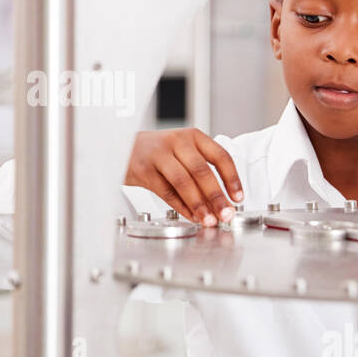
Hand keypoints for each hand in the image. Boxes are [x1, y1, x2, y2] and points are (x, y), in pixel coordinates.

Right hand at [124, 128, 243, 226]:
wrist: (119, 146)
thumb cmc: (156, 152)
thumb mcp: (181, 152)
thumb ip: (200, 172)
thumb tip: (220, 202)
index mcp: (192, 136)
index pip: (220, 156)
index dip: (232, 178)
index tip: (238, 197)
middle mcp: (177, 141)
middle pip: (202, 171)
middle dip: (217, 196)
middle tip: (226, 214)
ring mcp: (159, 154)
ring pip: (184, 182)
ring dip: (199, 205)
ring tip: (209, 220)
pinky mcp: (144, 170)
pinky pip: (167, 192)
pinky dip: (182, 207)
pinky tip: (192, 217)